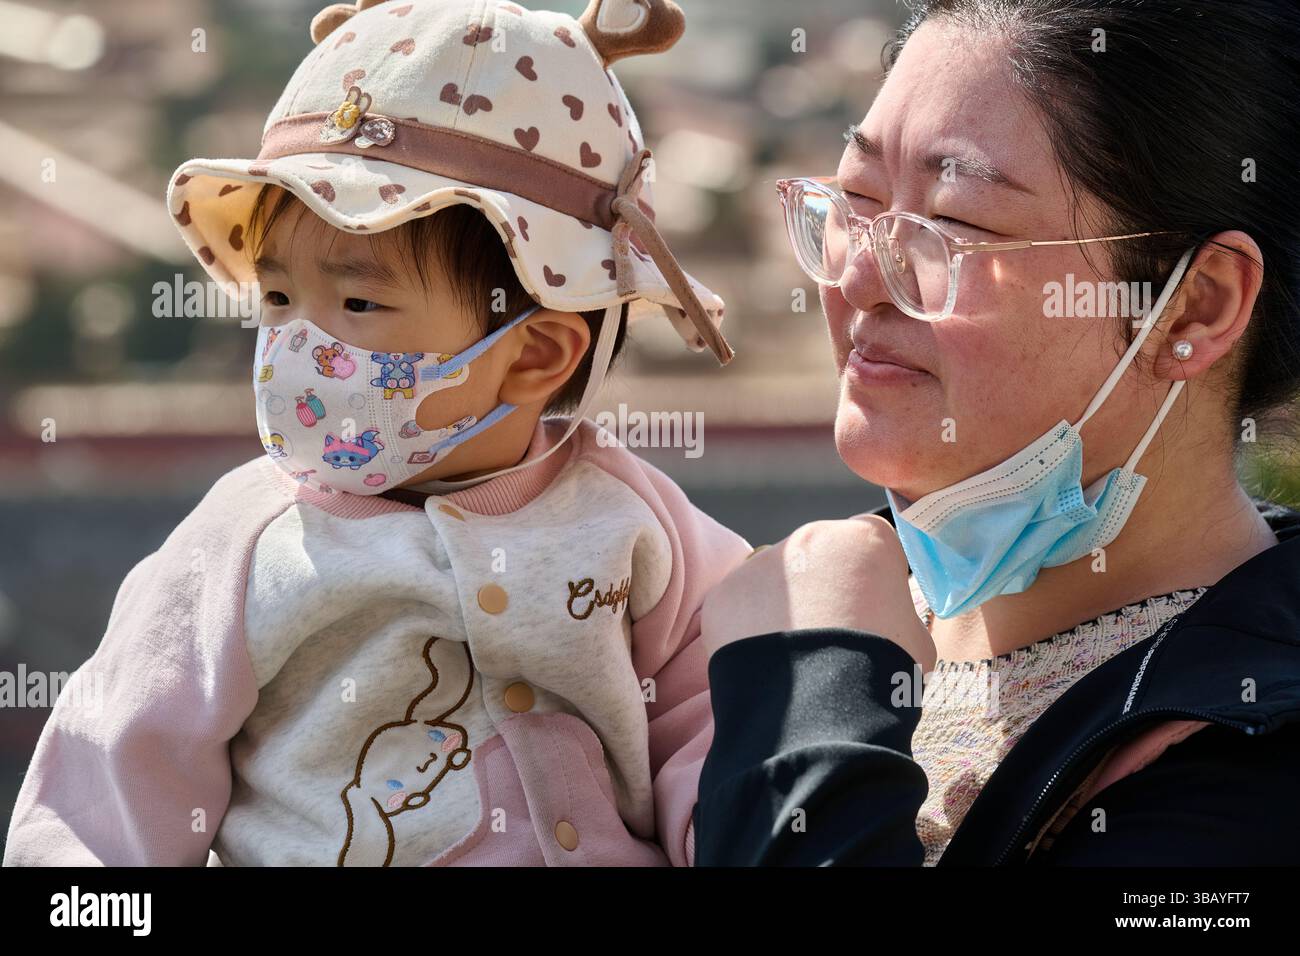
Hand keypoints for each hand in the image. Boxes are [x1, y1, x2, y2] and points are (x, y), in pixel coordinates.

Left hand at [701, 514, 935, 669]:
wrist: (821, 715)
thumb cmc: (881, 676)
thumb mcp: (914, 638)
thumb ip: (894, 611)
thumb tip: (883, 618)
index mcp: (866, 539)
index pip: (869, 544)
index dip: (869, 578)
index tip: (868, 608)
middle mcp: (811, 537)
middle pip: (817, 557)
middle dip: (821, 590)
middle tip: (827, 639)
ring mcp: (762, 563)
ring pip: (774, 582)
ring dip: (782, 609)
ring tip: (794, 660)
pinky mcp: (725, 594)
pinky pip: (738, 609)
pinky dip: (747, 633)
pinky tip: (765, 666)